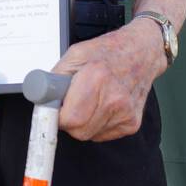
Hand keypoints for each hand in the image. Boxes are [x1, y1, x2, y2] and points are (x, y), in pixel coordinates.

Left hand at [51, 20, 163, 141]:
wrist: (143, 52)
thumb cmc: (109, 51)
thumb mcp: (76, 53)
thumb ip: (56, 76)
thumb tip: (42, 97)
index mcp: (96, 78)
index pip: (70, 119)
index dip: (58, 116)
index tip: (57, 111)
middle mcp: (114, 98)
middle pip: (79, 131)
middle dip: (70, 121)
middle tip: (72, 105)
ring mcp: (125, 113)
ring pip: (90, 135)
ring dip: (85, 123)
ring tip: (91, 101)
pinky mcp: (132, 123)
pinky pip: (103, 135)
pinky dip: (98, 125)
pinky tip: (104, 106)